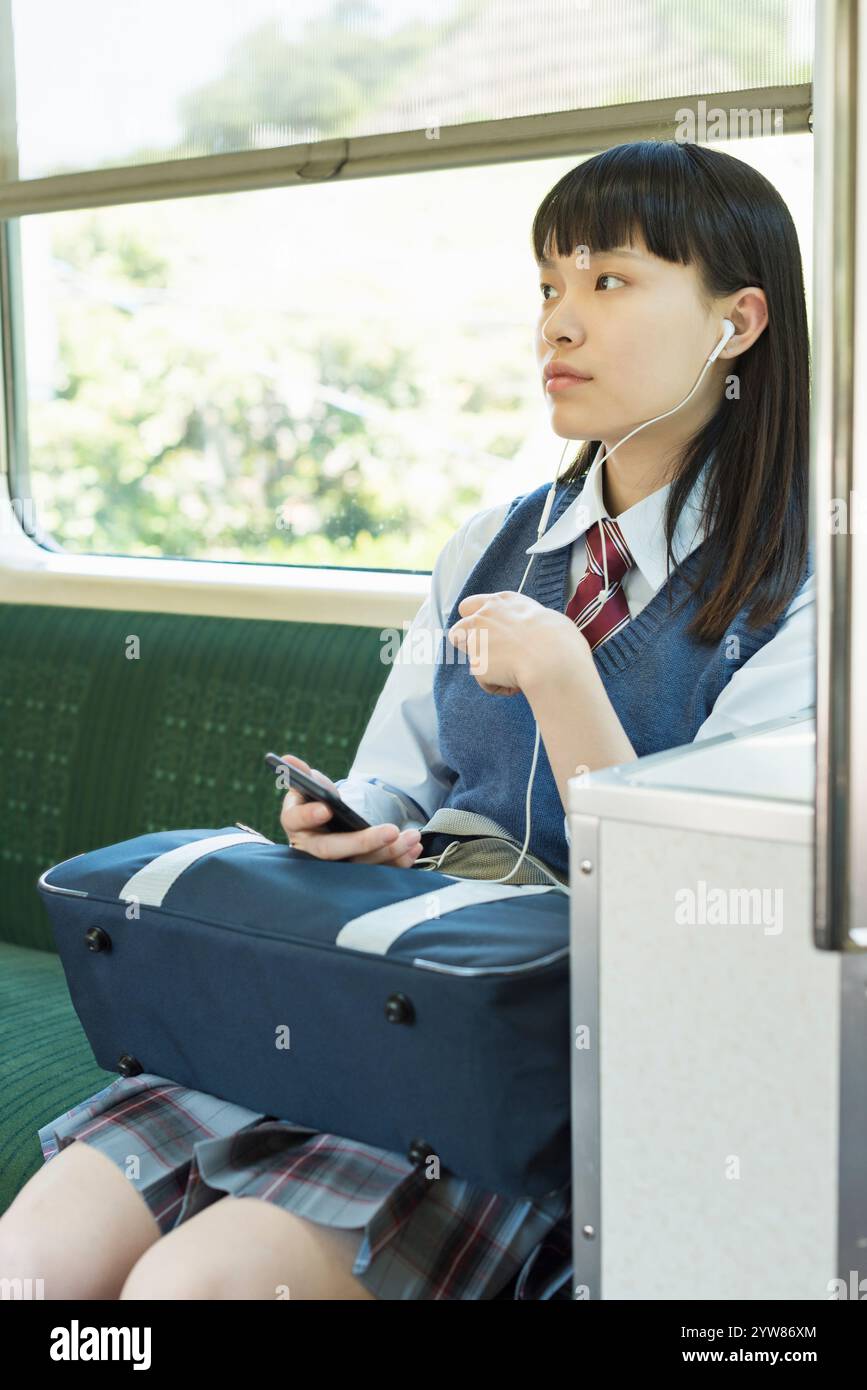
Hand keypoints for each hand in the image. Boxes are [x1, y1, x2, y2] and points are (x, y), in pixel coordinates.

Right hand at [276, 753, 423, 867]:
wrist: (329, 826)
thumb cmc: (316, 803)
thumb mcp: (311, 788)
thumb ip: (303, 775)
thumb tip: (288, 759)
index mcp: (295, 823)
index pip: (296, 820)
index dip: (309, 815)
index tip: (326, 809)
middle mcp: (309, 848)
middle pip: (332, 849)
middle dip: (363, 841)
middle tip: (391, 831)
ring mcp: (332, 864)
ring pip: (358, 864)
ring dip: (389, 852)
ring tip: (412, 837)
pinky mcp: (354, 873)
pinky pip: (376, 871)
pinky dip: (398, 862)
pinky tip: (414, 849)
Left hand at [447, 591, 585, 695]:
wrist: (552, 659)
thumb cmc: (559, 638)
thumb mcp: (547, 618)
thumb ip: (528, 622)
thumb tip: (533, 634)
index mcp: (502, 602)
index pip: (470, 605)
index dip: (476, 619)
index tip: (489, 631)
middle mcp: (483, 617)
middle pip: (458, 629)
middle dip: (470, 643)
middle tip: (495, 655)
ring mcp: (476, 640)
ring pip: (469, 656)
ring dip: (484, 665)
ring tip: (510, 672)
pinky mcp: (476, 666)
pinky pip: (485, 681)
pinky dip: (499, 686)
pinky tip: (518, 684)